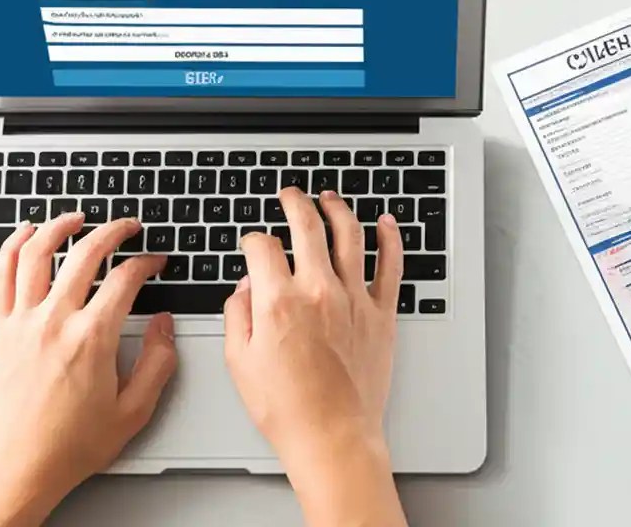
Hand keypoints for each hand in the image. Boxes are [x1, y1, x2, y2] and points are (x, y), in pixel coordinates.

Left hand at [0, 214, 177, 526]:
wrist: (21, 463)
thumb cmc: (71, 443)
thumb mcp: (134, 410)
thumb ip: (159, 363)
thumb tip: (167, 326)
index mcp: (91, 339)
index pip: (125, 279)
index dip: (147, 262)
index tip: (155, 262)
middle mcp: (54, 322)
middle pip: (84, 254)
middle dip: (113, 231)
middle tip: (128, 226)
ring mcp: (23, 322)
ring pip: (37, 254)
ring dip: (59, 227)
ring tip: (77, 217)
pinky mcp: (1, 330)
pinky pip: (2, 275)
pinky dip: (13, 247)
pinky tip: (26, 234)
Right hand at [225, 188, 406, 525]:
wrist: (333, 436)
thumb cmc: (287, 408)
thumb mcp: (240, 362)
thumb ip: (239, 315)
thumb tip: (246, 286)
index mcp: (278, 301)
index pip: (263, 246)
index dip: (253, 239)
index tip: (253, 244)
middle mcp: (318, 291)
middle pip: (307, 226)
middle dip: (294, 203)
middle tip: (290, 195)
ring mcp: (354, 299)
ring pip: (349, 235)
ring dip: (337, 209)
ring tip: (328, 198)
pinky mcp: (381, 314)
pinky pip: (391, 265)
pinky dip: (391, 238)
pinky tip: (386, 223)